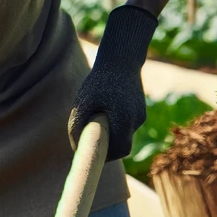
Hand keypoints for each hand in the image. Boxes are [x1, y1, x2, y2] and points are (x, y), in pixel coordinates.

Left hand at [69, 4, 157, 160]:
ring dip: (111, 133)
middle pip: (123, 145)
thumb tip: (75, 148)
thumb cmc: (98, 81)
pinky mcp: (140, 109)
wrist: (121, 59)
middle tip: (91, 142)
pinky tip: (106, 108)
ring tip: (97, 117)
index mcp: (124, 119)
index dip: (107, 156)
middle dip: (108, 147)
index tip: (94, 156)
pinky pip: (127, 123)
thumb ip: (78, 126)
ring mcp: (140, 114)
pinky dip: (116, 123)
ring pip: (124, 134)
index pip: (120, 150)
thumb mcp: (82, 103)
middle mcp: (136, 119)